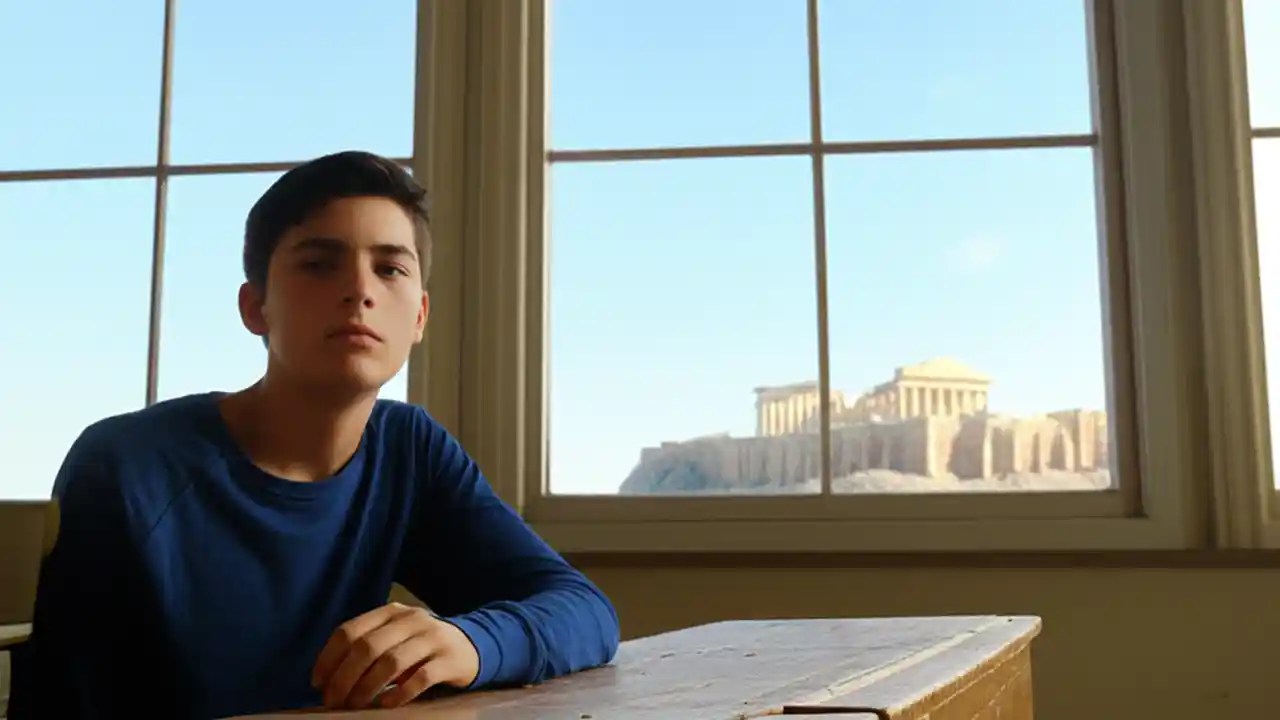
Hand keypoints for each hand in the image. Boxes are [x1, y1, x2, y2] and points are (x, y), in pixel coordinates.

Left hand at [311, 602, 480, 708]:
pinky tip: (386, 705)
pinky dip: (400, 693)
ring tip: (356, 705)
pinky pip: (421, 678)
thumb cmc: (421, 646)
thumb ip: (367, 646)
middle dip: (344, 678)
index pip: (350, 630)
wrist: (471, 645)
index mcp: (390, 612)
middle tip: (334, 701)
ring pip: (392, 662)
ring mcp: (433, 638)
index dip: (328, 658)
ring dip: (367, 687)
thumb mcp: (394, 636)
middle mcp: (411, 620)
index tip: (318, 683)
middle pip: (368, 647)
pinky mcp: (450, 659)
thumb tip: (328, 678)